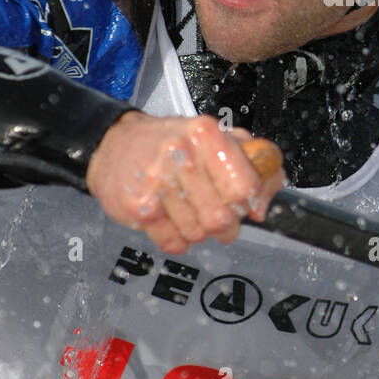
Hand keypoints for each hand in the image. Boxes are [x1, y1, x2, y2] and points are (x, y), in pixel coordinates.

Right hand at [85, 110, 285, 254]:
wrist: (113, 145)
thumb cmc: (172, 143)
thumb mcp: (217, 138)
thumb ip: (253, 162)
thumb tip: (264, 203)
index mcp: (207, 134)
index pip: (245, 187)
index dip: (249, 202)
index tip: (244, 202)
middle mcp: (182, 155)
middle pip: (222, 218)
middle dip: (225, 224)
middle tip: (217, 214)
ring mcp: (158, 183)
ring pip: (199, 234)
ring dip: (198, 230)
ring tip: (187, 210)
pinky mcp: (140, 208)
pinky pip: (174, 244)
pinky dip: (177, 239)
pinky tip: (170, 218)